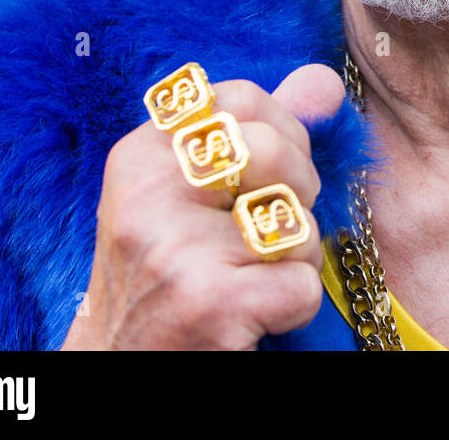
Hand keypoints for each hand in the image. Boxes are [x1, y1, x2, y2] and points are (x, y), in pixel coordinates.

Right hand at [62, 63, 345, 349]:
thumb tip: (328, 79)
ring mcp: (177, 247)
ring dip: (295, 257)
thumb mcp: (193, 193)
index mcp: (142, 154)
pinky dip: (295, 306)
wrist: (120, 367)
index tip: (260, 178)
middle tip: (264, 233)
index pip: (243, 98)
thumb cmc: (169, 272)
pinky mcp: (210, 302)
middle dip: (297, 192)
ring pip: (297, 223)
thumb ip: (260, 130)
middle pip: (274, 150)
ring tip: (249, 277)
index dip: (279, 133)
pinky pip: (303, 285)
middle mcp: (150, 193)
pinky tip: (251, 315)